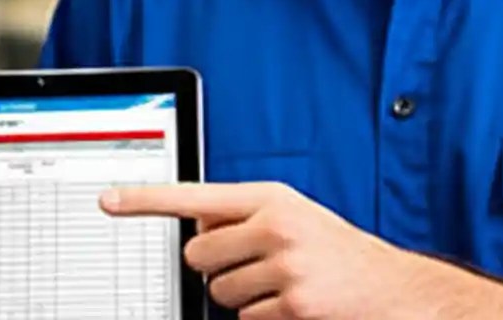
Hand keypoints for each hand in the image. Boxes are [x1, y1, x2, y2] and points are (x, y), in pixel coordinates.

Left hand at [100, 182, 408, 319]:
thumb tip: (194, 221)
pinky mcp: (292, 304)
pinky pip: (244, 319)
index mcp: (271, 199)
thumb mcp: (293, 217)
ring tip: (284, 286)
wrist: (394, 290)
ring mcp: (284, 265)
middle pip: (197, 254)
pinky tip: (296, 306)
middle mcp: (276, 225)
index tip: (108, 201)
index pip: (193, 195)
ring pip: (217, 291)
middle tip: (258, 266)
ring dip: (242, 297)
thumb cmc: (336, 254)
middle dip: (217, 266)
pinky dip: (264, 318)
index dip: (145, 200)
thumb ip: (244, 215)